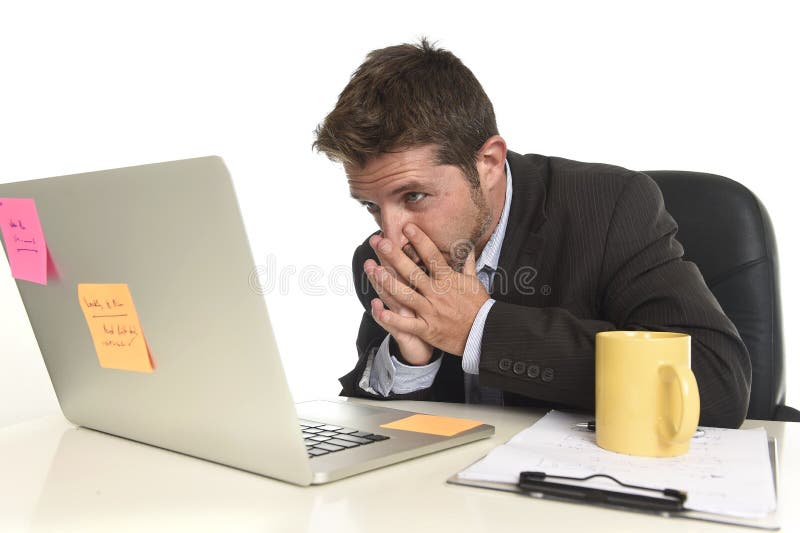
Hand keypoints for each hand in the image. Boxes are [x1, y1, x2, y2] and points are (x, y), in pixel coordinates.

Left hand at [365, 223, 489, 356]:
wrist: (484, 333)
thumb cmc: (478, 307)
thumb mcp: (474, 282)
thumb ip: (467, 263)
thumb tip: (467, 247)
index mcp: (448, 279)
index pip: (431, 255)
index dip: (419, 240)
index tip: (407, 227)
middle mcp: (436, 292)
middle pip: (412, 271)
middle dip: (395, 256)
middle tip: (381, 242)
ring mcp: (430, 310)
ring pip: (405, 294)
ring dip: (388, 282)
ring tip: (374, 269)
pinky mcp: (427, 328)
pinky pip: (407, 324)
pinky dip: (393, 319)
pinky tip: (379, 311)